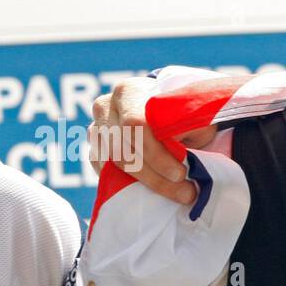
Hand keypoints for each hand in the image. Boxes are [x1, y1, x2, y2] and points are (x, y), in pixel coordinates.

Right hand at [88, 77, 216, 205]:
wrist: (159, 108)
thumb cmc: (177, 109)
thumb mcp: (190, 112)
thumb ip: (187, 127)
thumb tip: (182, 153)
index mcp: (128, 92)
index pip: (135, 125)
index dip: (156, 154)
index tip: (180, 174)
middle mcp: (105, 108)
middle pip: (123, 149)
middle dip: (154, 176)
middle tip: (185, 192)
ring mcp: (96, 130)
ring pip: (114, 165)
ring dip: (145, 184)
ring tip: (177, 194)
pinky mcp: (95, 149)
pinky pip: (106, 173)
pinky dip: (129, 185)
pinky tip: (154, 191)